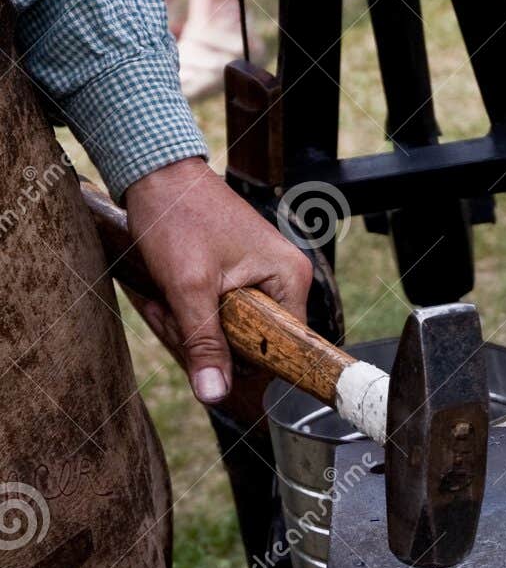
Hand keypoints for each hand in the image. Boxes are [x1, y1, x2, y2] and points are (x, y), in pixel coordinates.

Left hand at [124, 158, 313, 403]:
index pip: (277, 350)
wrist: (155, 172)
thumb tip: (215, 395)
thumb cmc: (177, 216)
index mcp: (289, 280)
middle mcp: (283, 280)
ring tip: (164, 300)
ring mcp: (261, 278)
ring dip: (189, 327)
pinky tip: (167, 297)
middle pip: (250, 345)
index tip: (201, 344)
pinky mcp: (239, 277)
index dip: (238, 359)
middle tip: (171, 313)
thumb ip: (204, 343)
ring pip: (228, 334)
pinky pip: (218, 316)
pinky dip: (189, 314)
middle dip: (203, 340)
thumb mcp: (188, 287)